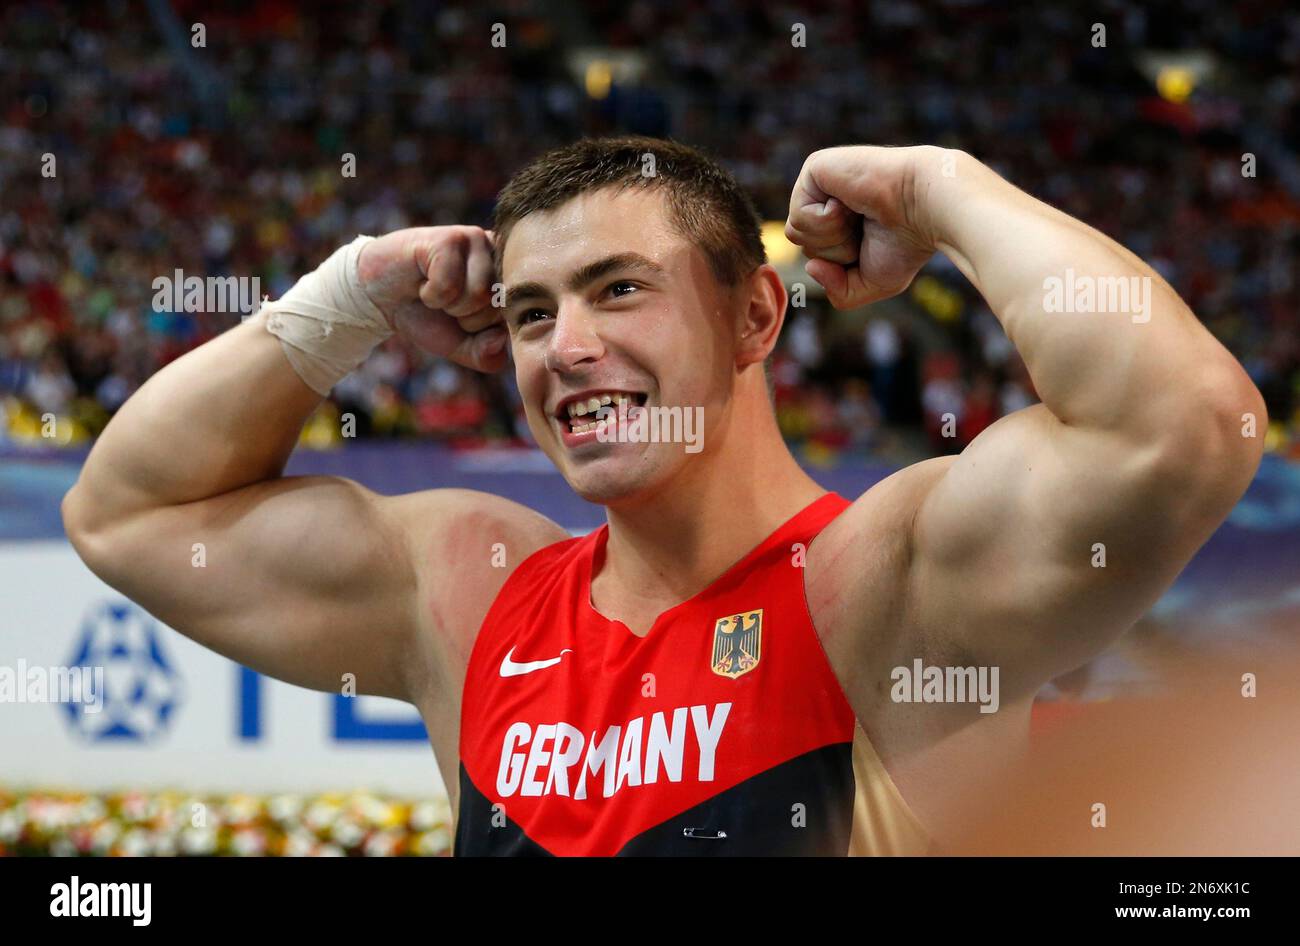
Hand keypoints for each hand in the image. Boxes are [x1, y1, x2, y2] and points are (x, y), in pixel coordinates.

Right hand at [357, 226, 506, 371]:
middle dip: (465, 318)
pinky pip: (449, 284)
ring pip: (477, 294)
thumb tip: (500, 339)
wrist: (381, 297)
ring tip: (435, 290)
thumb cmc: (427, 316)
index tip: (462, 317)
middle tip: (445, 302)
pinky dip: (431, 294)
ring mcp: (475, 241)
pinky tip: (422, 281)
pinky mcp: (450, 237)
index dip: (480, 329)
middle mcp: (498, 254)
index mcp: (509, 276)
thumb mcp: (462, 346)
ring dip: (447, 305)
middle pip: (495, 306)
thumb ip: (487, 354)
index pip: (512, 318)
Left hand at [785, 145, 941, 308]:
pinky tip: (851, 203)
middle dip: (835, 251)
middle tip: (867, 229)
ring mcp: (820, 182)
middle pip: (801, 244)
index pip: (813, 255)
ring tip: (859, 216)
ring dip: (832, 237)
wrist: (927, 208)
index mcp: (839, 220)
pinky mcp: (815, 168)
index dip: (839, 264)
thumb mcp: (871, 283)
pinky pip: (798, 216)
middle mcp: (826, 198)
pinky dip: (827, 222)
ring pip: (795, 232)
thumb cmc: (907, 244)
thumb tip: (810, 267)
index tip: (871, 245)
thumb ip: (838, 291)